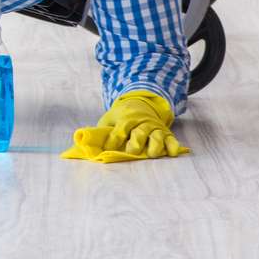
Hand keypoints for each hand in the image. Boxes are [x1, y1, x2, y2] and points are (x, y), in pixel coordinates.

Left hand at [60, 90, 189, 163]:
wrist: (142, 103)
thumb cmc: (122, 116)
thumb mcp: (109, 118)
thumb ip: (100, 130)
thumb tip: (85, 144)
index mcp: (126, 118)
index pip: (119, 129)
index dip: (114, 139)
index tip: (109, 148)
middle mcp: (141, 122)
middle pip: (139, 132)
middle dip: (136, 141)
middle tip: (132, 151)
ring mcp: (154, 127)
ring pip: (156, 136)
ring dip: (155, 145)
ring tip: (152, 155)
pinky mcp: (166, 133)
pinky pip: (171, 139)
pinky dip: (173, 146)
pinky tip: (174, 153)